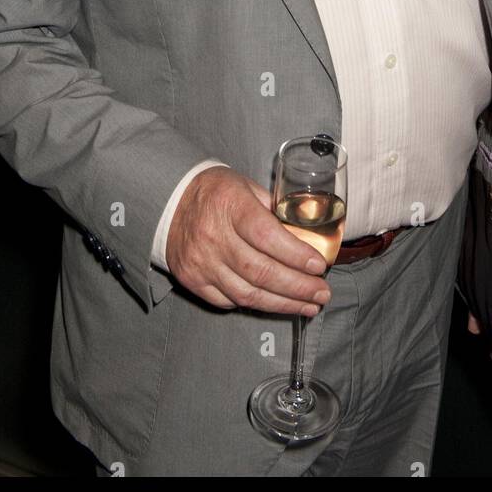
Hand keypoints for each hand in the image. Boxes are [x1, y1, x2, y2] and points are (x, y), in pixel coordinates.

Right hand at [165, 165, 333, 316]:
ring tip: (308, 305)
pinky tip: (275, 303)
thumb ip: (275, 210)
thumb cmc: (216, 192)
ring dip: (283, 303)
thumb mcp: (247, 186)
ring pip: (248, 294)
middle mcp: (213, 236)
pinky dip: (255, 304)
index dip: (296, 255)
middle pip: (261, 271)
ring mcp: (201, 262)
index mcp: (230, 206)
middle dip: (298, 287)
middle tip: (322, 293)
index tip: (319, 265)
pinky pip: (229, 302)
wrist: (169, 202)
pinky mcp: (192, 281)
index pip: (267, 236)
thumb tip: (308, 235)